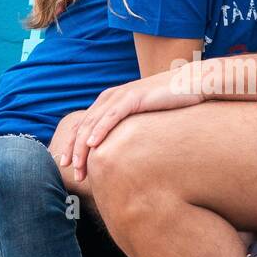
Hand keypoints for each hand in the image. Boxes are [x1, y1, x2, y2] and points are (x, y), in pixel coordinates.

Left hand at [58, 65, 202, 181]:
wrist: (189, 84)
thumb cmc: (168, 103)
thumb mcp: (142, 118)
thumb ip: (128, 128)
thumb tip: (121, 150)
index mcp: (108, 102)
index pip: (83, 125)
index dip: (72, 145)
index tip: (67, 165)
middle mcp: (109, 98)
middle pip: (83, 126)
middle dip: (74, 151)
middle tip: (71, 172)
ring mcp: (120, 96)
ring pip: (93, 123)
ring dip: (82, 146)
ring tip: (78, 165)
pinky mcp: (133, 97)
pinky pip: (111, 116)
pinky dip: (99, 130)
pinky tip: (92, 144)